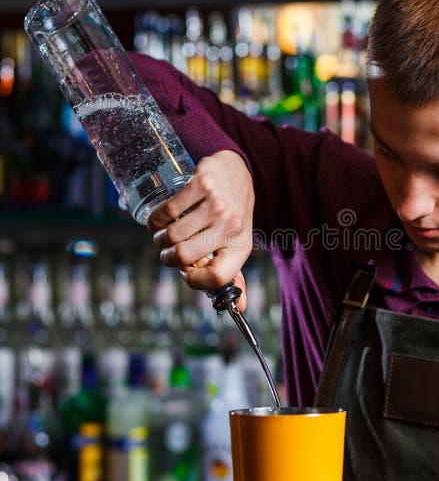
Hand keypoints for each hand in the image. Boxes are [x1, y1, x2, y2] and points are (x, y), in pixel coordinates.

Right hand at [147, 150, 254, 309]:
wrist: (237, 172)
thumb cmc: (233, 214)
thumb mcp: (237, 243)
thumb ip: (234, 274)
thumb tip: (240, 308)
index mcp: (240, 246)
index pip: (218, 277)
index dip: (194, 281)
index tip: (185, 273)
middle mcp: (231, 226)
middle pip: (185, 256)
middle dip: (168, 258)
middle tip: (167, 252)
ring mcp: (217, 204)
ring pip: (173, 234)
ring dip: (159, 239)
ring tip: (162, 235)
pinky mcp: (201, 184)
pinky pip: (167, 211)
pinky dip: (155, 220)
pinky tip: (157, 221)